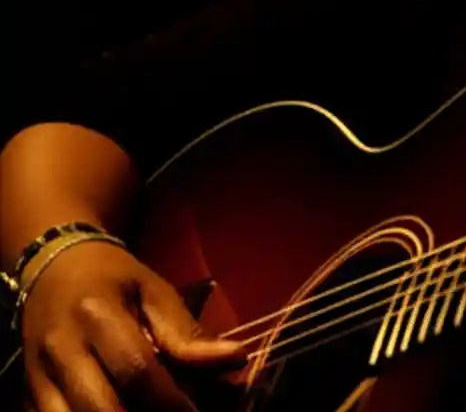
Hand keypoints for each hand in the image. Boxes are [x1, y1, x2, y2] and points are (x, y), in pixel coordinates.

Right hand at [20, 241, 243, 410]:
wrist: (54, 266)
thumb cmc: (114, 279)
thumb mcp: (154, 291)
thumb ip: (186, 331)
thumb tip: (234, 358)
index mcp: (97, 315)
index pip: (136, 369)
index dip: (171, 399)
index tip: (196, 411)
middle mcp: (62, 348)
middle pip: (103, 406)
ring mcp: (40, 374)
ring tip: (151, 411)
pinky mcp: (31, 390)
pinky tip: (122, 409)